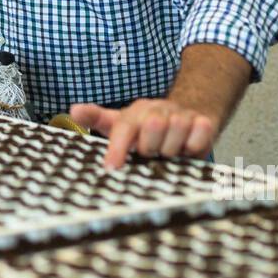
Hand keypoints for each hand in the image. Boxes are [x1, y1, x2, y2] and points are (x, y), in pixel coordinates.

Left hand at [69, 98, 217, 169]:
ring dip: (171, 149)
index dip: (118, 147)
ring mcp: (181, 114)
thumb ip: (96, 118)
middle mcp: (158, 109)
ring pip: (176, 131)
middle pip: (153, 126)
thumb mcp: (119, 124)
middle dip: (150, 147)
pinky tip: (187, 150)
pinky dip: (193, 147)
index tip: (112, 167)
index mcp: (135, 112)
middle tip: (150, 154)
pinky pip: (199, 136)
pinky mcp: (204, 122)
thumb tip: (74, 110)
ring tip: (167, 153)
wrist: (186, 115)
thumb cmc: (146, 129)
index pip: (124, 127)